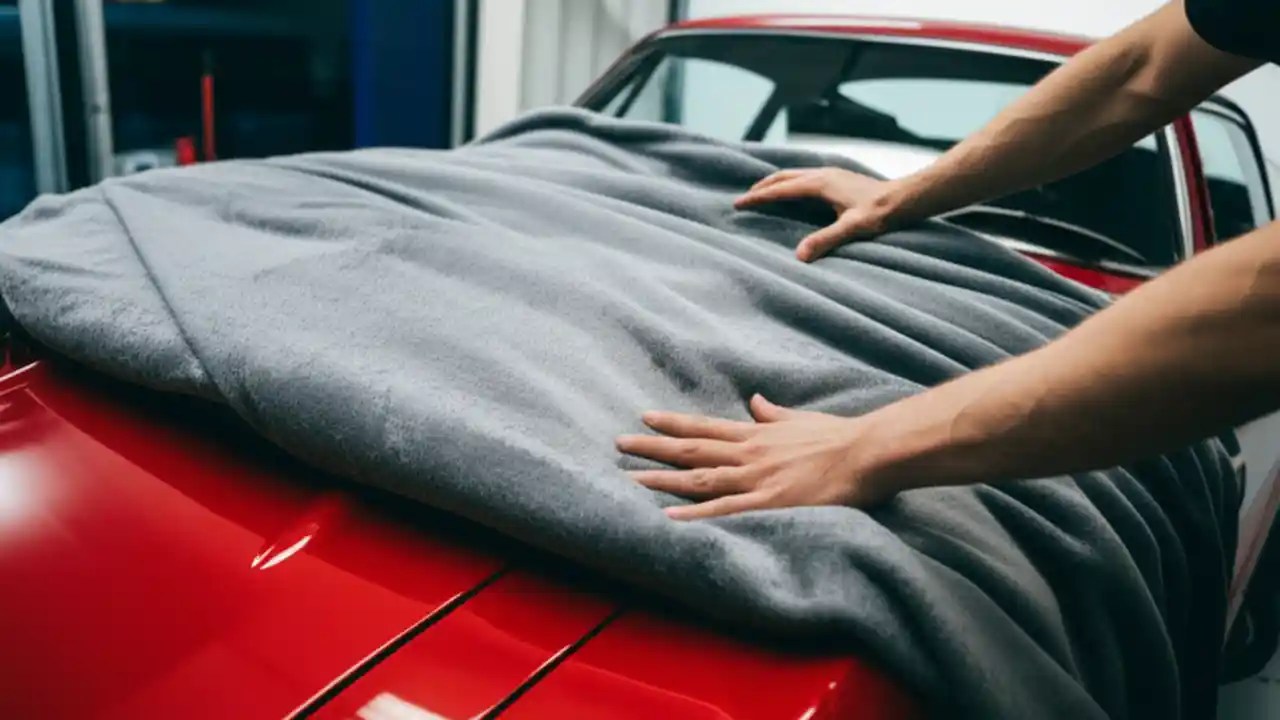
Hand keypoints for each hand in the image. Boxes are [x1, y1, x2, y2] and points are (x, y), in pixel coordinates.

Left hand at [616, 394, 895, 519]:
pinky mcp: (770, 504)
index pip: (704, 427)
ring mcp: (756, 479)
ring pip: (700, 478)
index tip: (644, 417)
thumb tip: (756, 402)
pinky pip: (726, 510)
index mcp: (756, 435)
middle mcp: (749, 453)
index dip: (672, 423)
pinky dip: (696, 514)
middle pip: (692, 449)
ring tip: (631, 480)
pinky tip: (670, 517)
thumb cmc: (839, 437)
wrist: (867, 453)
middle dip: (653, 446)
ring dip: (663, 479)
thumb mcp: (800, 420)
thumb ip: (774, 414)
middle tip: (619, 444)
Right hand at [734, 168, 904, 261]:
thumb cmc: (881, 213)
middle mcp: (823, 174)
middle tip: (744, 198)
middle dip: (762, 187)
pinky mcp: (838, 177)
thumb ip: (825, 240)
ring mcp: (831, 173)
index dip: (758, 197)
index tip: (739, 203)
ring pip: (794, 174)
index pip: (781, 189)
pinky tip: (793, 191)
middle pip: (783, 177)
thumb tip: (799, 256)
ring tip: (762, 192)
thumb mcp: (852, 228)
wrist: (904, 199)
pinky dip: (790, 183)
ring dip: (775, 182)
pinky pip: (805, 177)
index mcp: (821, 184)